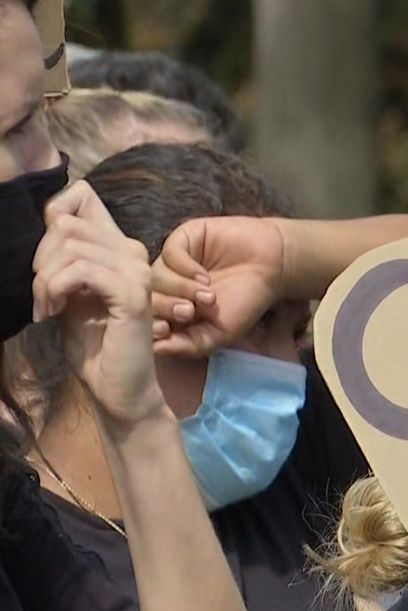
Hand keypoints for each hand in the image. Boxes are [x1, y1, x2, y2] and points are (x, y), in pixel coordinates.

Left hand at [33, 181, 166, 424]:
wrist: (118, 387)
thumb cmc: (95, 345)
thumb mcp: (70, 292)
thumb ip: (64, 259)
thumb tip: (46, 227)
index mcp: (118, 247)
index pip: (81, 196)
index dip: (50, 217)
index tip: (43, 261)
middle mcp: (132, 252)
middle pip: (67, 224)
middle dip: (40, 259)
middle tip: (41, 295)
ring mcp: (136, 272)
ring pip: (71, 247)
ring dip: (45, 280)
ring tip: (46, 308)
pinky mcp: (131, 295)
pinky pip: (81, 272)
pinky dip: (55, 290)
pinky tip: (52, 312)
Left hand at [151, 215, 286, 356]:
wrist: (273, 266)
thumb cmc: (247, 301)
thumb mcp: (219, 333)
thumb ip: (188, 345)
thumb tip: (154, 350)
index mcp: (173, 308)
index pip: (147, 316)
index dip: (150, 324)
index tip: (166, 330)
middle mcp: (169, 284)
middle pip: (146, 296)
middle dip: (166, 307)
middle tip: (190, 311)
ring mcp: (173, 261)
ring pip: (155, 275)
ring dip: (179, 289)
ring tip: (208, 296)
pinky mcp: (183, 239)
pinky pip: (168, 254)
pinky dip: (184, 267)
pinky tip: (204, 276)